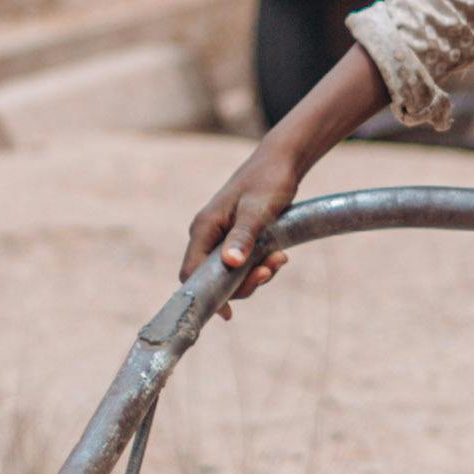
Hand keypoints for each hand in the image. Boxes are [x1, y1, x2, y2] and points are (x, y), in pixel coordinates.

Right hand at [179, 38, 389, 297]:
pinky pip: (244, 263)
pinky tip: (279, 256)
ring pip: (232, 273)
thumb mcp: (257, 211)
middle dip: (242, 283)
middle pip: (213, 279)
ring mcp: (221, 236)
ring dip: (256, 274)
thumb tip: (230, 265)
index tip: (228, 313)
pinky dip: (261, 265)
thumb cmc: (268, 182)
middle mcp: (208, 235)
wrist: (283, 161)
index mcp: (204, 228)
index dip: (206, 297)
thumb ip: (243, 238)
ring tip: (280, 260)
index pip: (191, 274)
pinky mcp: (237, 237)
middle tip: (269, 271)